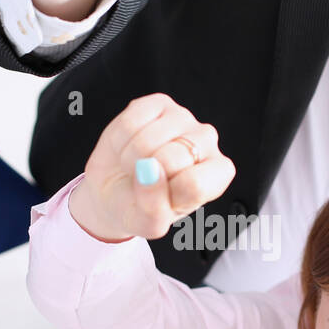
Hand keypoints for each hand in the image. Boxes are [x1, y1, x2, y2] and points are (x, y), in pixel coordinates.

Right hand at [68, 94, 235, 241]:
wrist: (112, 189)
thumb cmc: (138, 205)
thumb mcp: (147, 224)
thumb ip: (154, 211)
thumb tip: (151, 173)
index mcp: (216, 175)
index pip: (196, 184)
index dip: (167, 194)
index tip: (160, 197)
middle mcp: (207, 143)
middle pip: (173, 158)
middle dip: (147, 175)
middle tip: (145, 180)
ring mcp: (184, 119)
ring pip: (148, 139)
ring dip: (130, 158)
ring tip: (136, 165)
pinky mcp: (159, 103)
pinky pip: (131, 121)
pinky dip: (121, 140)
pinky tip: (128, 146)